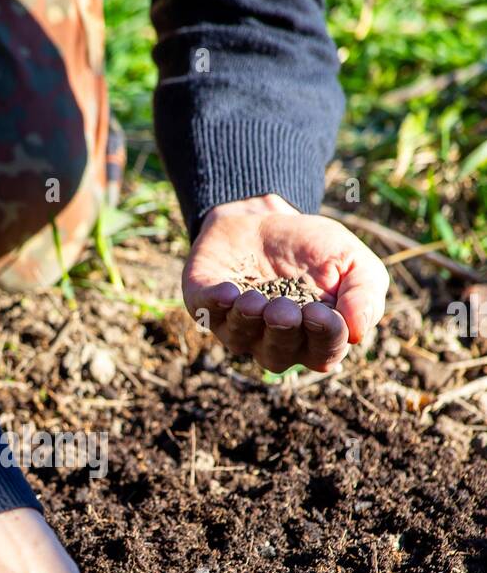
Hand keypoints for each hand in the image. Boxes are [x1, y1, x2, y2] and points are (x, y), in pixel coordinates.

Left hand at [184, 194, 389, 372]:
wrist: (265, 217)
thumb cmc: (313, 248)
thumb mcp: (351, 261)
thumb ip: (365, 293)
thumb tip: (356, 332)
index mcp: (314, 338)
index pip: (323, 352)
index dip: (324, 337)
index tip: (323, 313)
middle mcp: (273, 341)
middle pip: (279, 354)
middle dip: (282, 332)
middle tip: (285, 309)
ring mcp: (237, 325)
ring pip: (241, 338)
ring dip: (248, 321)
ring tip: (255, 300)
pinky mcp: (206, 303)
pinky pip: (207, 312)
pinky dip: (215, 303)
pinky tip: (226, 291)